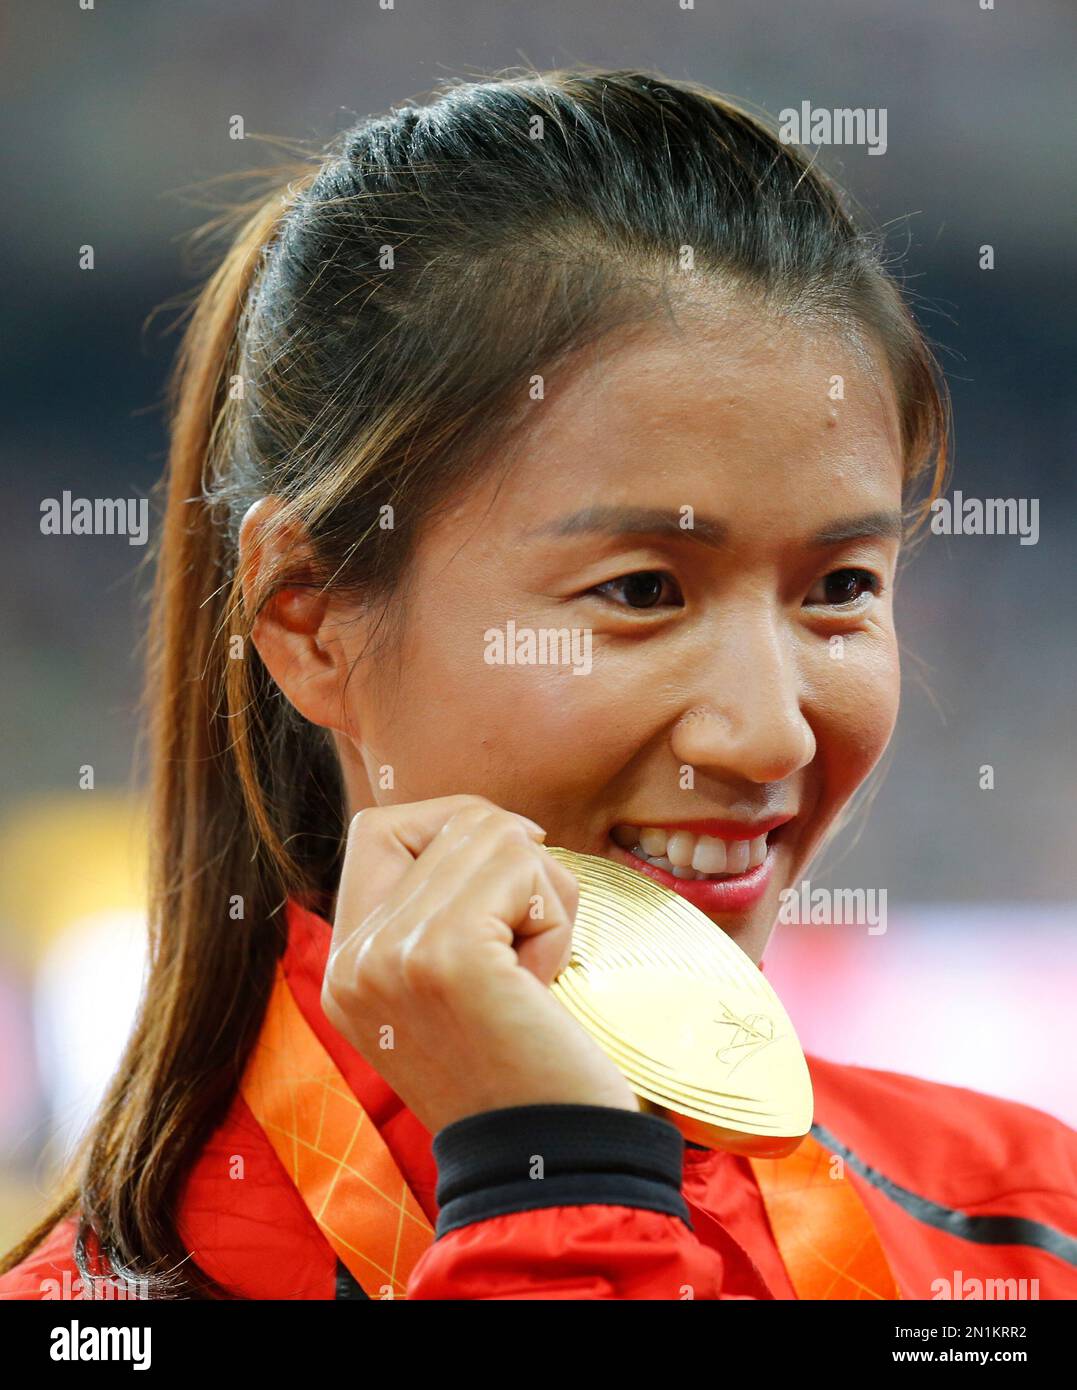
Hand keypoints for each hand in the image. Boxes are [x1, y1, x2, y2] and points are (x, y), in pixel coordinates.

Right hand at [321, 794, 638, 1132]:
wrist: (549, 1165)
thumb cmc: (524, 1071)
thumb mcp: (454, 987)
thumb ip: (443, 910)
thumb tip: (505, 828)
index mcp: (345, 968)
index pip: (376, 827)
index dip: (450, 821)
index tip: (512, 868)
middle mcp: (352, 960)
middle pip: (451, 822)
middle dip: (519, 866)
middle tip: (531, 952)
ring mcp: (389, 956)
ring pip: (493, 835)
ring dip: (543, 896)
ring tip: (533, 975)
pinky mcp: (444, 957)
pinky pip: (521, 866)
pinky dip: (554, 916)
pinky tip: (541, 983)